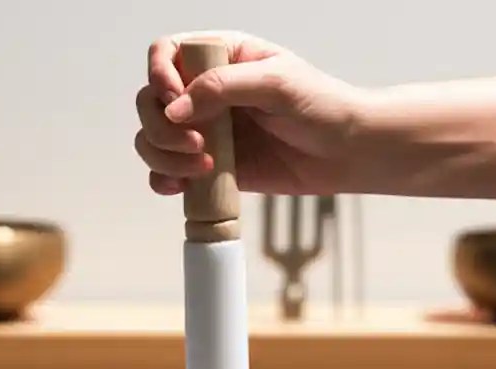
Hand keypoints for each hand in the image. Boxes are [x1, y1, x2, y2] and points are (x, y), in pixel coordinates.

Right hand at [135, 31, 367, 195]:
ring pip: (152, 137)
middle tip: (196, 144)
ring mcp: (204, 129)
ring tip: (201, 168)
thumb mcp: (276, 82)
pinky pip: (167, 172)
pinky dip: (164, 180)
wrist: (345, 152)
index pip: (166, 53)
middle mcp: (205, 91)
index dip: (160, 75)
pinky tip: (182, 187)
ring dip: (162, 155)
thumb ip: (223, 87)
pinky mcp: (208, 165)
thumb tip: (175, 109)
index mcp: (220, 57)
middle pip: (150, 99)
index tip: (176, 100)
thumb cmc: (320, 106)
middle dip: (160, 125)